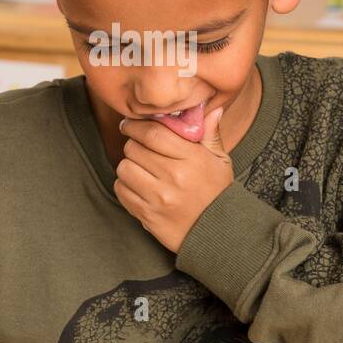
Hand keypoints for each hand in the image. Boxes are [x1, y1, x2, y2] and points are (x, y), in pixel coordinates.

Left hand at [114, 107, 233, 251]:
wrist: (218, 234)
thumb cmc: (217, 193)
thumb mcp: (220, 161)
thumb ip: (211, 134)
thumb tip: (212, 109)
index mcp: (192, 159)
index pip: (153, 133)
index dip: (136, 125)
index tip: (130, 124)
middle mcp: (174, 177)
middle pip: (134, 149)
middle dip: (132, 144)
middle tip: (139, 147)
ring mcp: (159, 198)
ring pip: (124, 169)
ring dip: (128, 165)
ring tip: (140, 168)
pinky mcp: (147, 216)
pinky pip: (122, 191)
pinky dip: (125, 186)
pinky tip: (138, 186)